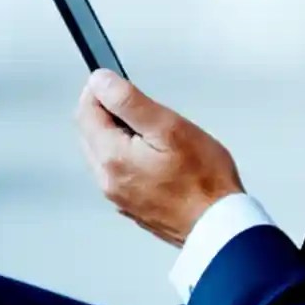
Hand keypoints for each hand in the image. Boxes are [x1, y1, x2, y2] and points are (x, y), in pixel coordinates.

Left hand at [75, 70, 244, 246]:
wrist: (218, 225)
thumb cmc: (204, 179)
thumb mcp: (169, 127)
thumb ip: (130, 101)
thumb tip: (101, 81)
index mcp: (111, 158)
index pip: (86, 112)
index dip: (99, 89)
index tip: (115, 79)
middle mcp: (107, 179)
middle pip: (91, 132)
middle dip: (108, 111)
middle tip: (140, 104)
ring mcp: (118, 195)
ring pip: (104, 152)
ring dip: (119, 133)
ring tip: (155, 131)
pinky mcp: (132, 204)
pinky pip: (119, 171)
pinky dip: (129, 155)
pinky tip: (157, 155)